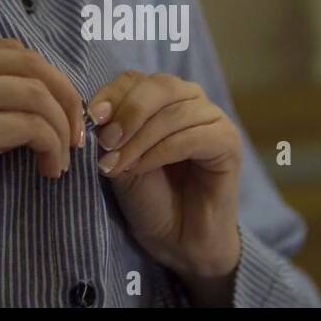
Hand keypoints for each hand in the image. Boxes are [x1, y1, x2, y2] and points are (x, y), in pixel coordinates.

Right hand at [0, 39, 83, 267]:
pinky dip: (50, 147)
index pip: (11, 49)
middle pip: (32, 64)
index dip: (47, 77)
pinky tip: (48, 169)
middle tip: (75, 135)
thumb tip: (26, 107)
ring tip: (61, 160)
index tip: (60, 111)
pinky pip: (30, 128)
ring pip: (36, 95)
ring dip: (61, 129)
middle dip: (65, 97)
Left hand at [89, 71, 242, 305]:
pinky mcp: (229, 143)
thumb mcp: (120, 158)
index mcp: (164, 98)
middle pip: (159, 86)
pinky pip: (192, 136)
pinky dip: (160, 152)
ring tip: (118, 165)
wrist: (177, 241)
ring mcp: (214, 120)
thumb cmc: (149, 198)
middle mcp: (192, 101)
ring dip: (140, 139)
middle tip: (106, 143)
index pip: (136, 79)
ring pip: (173, 112)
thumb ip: (113, 132)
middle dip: (128, 113)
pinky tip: (141, 169)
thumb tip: (97, 113)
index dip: (112, 95)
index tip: (92, 119)